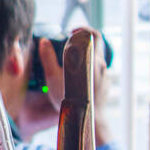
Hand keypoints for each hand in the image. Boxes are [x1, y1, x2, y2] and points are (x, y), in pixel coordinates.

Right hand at [17, 33, 111, 147]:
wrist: (87, 120)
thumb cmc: (69, 101)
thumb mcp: (53, 78)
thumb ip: (48, 58)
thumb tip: (43, 42)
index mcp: (91, 60)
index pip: (94, 35)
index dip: (84, 29)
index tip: (72, 31)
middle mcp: (101, 65)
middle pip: (96, 44)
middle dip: (82, 41)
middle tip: (70, 43)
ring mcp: (105, 75)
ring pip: (96, 57)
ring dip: (85, 55)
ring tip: (71, 61)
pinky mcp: (105, 83)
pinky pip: (98, 69)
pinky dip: (88, 66)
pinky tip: (77, 76)